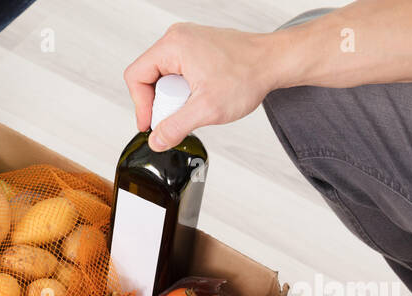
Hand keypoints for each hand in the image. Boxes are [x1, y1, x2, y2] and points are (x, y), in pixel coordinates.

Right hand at [124, 24, 278, 150]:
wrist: (275, 62)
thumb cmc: (248, 74)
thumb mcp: (207, 109)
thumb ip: (175, 127)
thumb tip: (156, 141)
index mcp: (173, 45)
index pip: (136, 76)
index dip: (140, 105)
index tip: (153, 124)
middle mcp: (177, 38)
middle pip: (148, 77)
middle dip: (162, 103)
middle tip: (182, 114)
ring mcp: (188, 41)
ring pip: (163, 77)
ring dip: (175, 98)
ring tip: (196, 104)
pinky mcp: (197, 49)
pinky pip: (177, 74)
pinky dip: (185, 90)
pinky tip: (202, 96)